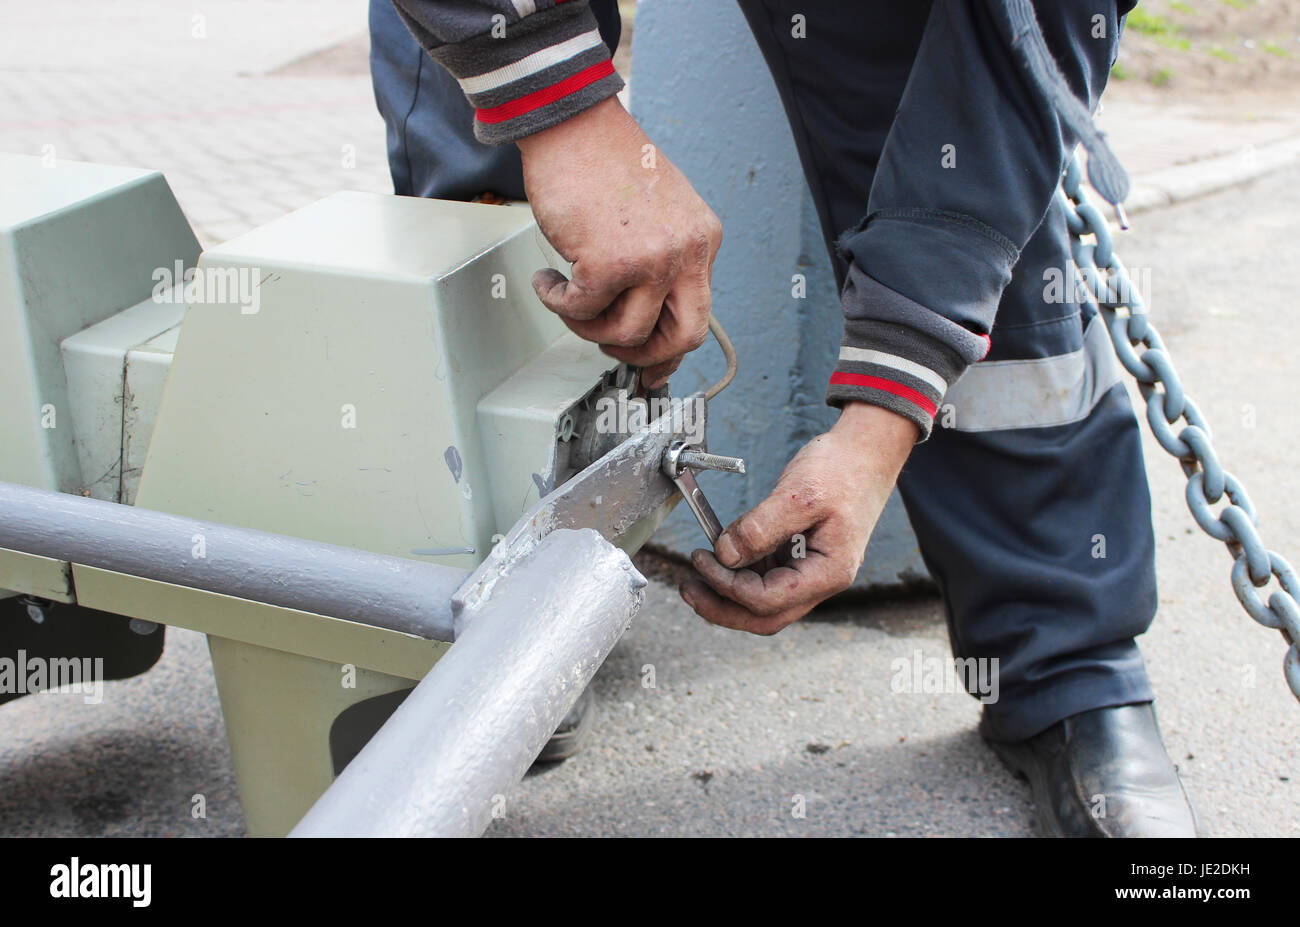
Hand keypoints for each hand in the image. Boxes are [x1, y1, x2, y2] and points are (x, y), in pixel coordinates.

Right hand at [516, 97, 721, 387]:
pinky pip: (581, 310)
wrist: (573, 124)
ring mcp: (652, 260)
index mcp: (702, 240)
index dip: (670, 351)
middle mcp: (687, 251)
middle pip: (681, 337)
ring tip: (568, 299)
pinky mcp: (610, 263)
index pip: (698, 316)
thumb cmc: (604, 161)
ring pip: (627, 333)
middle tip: (609, 347)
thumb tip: (648, 313)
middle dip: (642, 356)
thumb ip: (662, 260)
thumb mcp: (659, 214)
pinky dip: (557, 302)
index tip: (652, 367)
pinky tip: (549, 282)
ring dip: (588, 326)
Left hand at [680, 402, 917, 634]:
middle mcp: (820, 579)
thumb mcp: (798, 495)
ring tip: (696, 574)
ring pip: (763, 601)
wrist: (865, 451)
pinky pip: (764, 577)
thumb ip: (760, 528)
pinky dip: (739, 574)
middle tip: (689, 589)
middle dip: (722, 608)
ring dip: (727, 593)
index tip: (704, 560)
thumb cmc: (842, 469)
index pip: (769, 599)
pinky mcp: (798, 556)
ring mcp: (809, 570)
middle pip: (765, 616)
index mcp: (829, 572)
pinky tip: (719, 557)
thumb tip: (725, 555)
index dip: (729, 586)